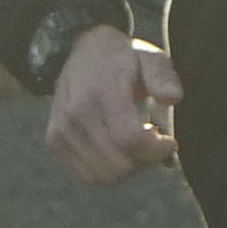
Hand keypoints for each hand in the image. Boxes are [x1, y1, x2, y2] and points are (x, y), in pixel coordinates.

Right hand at [46, 28, 180, 184]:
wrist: (83, 51)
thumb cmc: (125, 59)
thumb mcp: (150, 57)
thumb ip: (162, 77)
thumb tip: (172, 98)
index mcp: (102, 90)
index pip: (129, 139)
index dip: (155, 150)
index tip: (169, 141)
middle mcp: (76, 112)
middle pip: (118, 165)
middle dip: (145, 161)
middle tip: (154, 140)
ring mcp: (61, 129)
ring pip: (103, 176)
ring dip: (128, 167)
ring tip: (135, 142)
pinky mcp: (54, 141)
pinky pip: (88, 175)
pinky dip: (108, 170)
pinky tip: (117, 148)